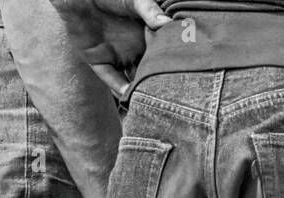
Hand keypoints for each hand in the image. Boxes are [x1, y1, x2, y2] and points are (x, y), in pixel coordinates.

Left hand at [49, 0, 171, 95]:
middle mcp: (134, 52)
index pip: (163, 58)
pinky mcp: (98, 60)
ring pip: (131, 80)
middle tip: (174, 96)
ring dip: (141, 90)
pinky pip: (110, 78)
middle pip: (150, 74)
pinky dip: (119, 87)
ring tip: (154, 101)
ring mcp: (117, 57)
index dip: (172, 67)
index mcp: (147, 40)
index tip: (186, 77)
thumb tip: (167, 24)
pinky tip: (129, 95)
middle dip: (160, 85)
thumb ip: (150, 11)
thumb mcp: (136, 1)